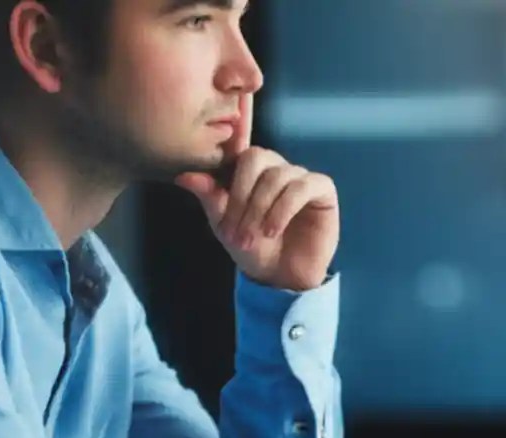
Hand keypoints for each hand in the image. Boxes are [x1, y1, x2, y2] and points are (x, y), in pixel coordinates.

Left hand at [175, 93, 339, 291]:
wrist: (280, 277)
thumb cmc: (252, 249)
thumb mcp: (224, 224)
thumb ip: (209, 197)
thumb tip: (184, 176)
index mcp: (249, 171)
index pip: (242, 138)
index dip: (242, 112)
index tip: (238, 91)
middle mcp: (275, 167)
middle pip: (255, 158)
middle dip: (241, 195)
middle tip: (234, 230)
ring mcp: (299, 176)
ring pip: (275, 177)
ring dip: (259, 210)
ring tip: (252, 238)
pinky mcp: (321, 190)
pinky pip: (299, 187)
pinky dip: (281, 209)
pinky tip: (272, 229)